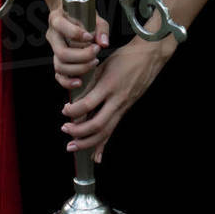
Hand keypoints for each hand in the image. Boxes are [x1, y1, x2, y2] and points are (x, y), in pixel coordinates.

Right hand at [46, 5, 110, 90]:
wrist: (72, 16)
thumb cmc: (83, 15)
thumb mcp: (94, 16)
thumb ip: (101, 28)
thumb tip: (103, 44)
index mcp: (57, 19)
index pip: (62, 27)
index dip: (76, 34)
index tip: (90, 37)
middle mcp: (52, 35)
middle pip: (62, 52)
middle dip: (82, 56)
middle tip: (96, 52)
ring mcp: (53, 49)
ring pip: (60, 65)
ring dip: (79, 68)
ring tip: (94, 62)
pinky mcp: (57, 60)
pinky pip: (58, 75)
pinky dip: (67, 81)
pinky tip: (80, 82)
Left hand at [60, 38, 167, 162]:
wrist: (149, 57)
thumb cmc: (125, 58)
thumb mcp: (103, 67)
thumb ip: (90, 85)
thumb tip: (76, 102)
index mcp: (109, 86)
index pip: (87, 104)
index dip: (73, 111)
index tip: (65, 110)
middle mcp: (117, 100)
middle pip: (97, 124)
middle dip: (78, 132)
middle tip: (66, 131)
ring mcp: (123, 107)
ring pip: (105, 132)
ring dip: (88, 142)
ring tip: (73, 146)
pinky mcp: (126, 110)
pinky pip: (113, 130)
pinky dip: (103, 144)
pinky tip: (96, 156)